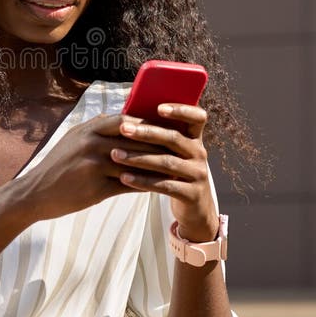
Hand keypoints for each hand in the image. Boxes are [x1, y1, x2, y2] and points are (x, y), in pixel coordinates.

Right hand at [20, 113, 163, 220]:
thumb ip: (97, 130)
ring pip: (136, 163)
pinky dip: (145, 185)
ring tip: (176, 168)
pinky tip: (159, 187)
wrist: (35, 193)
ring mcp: (94, 165)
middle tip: (181, 147)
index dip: (148, 123)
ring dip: (157, 166)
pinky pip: (128, 185)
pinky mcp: (96, 188)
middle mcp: (92, 143)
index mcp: (88, 129)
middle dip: (160, 144)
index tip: (167, 127)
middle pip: (136, 140)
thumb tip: (124, 120)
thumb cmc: (58, 166)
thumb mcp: (74, 139)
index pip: (127, 120)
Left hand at [110, 104, 218, 243]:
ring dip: (138, 157)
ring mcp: (198, 174)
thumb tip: (127, 115)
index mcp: (195, 138)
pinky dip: (143, 181)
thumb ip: (159, 136)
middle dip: (146, 132)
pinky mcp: (192, 194)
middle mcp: (200, 153)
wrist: (194, 208)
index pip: (197, 117)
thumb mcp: (173, 153)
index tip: (159, 107)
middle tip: (123, 129)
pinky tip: (124, 178)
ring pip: (166, 162)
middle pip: (174, 138)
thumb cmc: (175, 172)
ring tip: (115, 154)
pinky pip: (165, 186)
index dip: (181, 110)